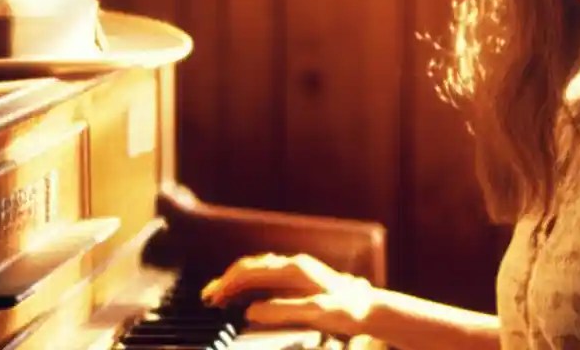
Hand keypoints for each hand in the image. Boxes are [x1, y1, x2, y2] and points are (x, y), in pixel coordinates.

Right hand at [200, 252, 376, 337]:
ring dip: (236, 281)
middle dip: (227, 280)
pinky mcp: (299, 278)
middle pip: (251, 266)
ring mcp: (296, 270)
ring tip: (218, 295)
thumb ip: (283, 310)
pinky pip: (267, 275)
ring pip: (258, 269)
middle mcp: (294, 265)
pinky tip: (242, 294)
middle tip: (208, 297)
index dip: (229, 283)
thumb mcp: (316, 313)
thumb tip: (251, 311)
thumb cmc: (347, 311)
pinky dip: (249, 283)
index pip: (252, 270)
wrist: (371, 307)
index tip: (213, 297)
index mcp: (295, 269)